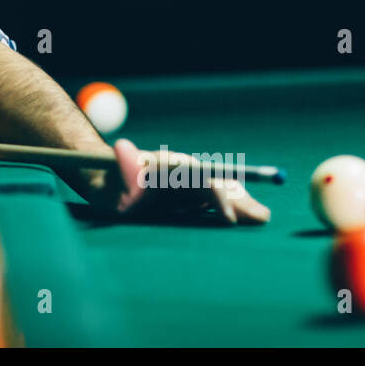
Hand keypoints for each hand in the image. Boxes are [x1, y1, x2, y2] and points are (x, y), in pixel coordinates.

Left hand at [82, 138, 270, 224]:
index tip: (229, 218)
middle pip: (217, 183)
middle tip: (262, 217)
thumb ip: (121, 168)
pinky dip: (228, 208)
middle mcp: (182, 173)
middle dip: (239, 200)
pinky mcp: (185, 195)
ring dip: (238, 203)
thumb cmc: (105, 181)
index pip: (201, 179)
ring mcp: (186, 183)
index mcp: (170, 167)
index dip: (217, 196)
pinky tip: (240, 218)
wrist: (102, 177)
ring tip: (259, 217)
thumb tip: (122, 147)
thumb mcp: (109, 179)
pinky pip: (212, 200)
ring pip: (218, 191)